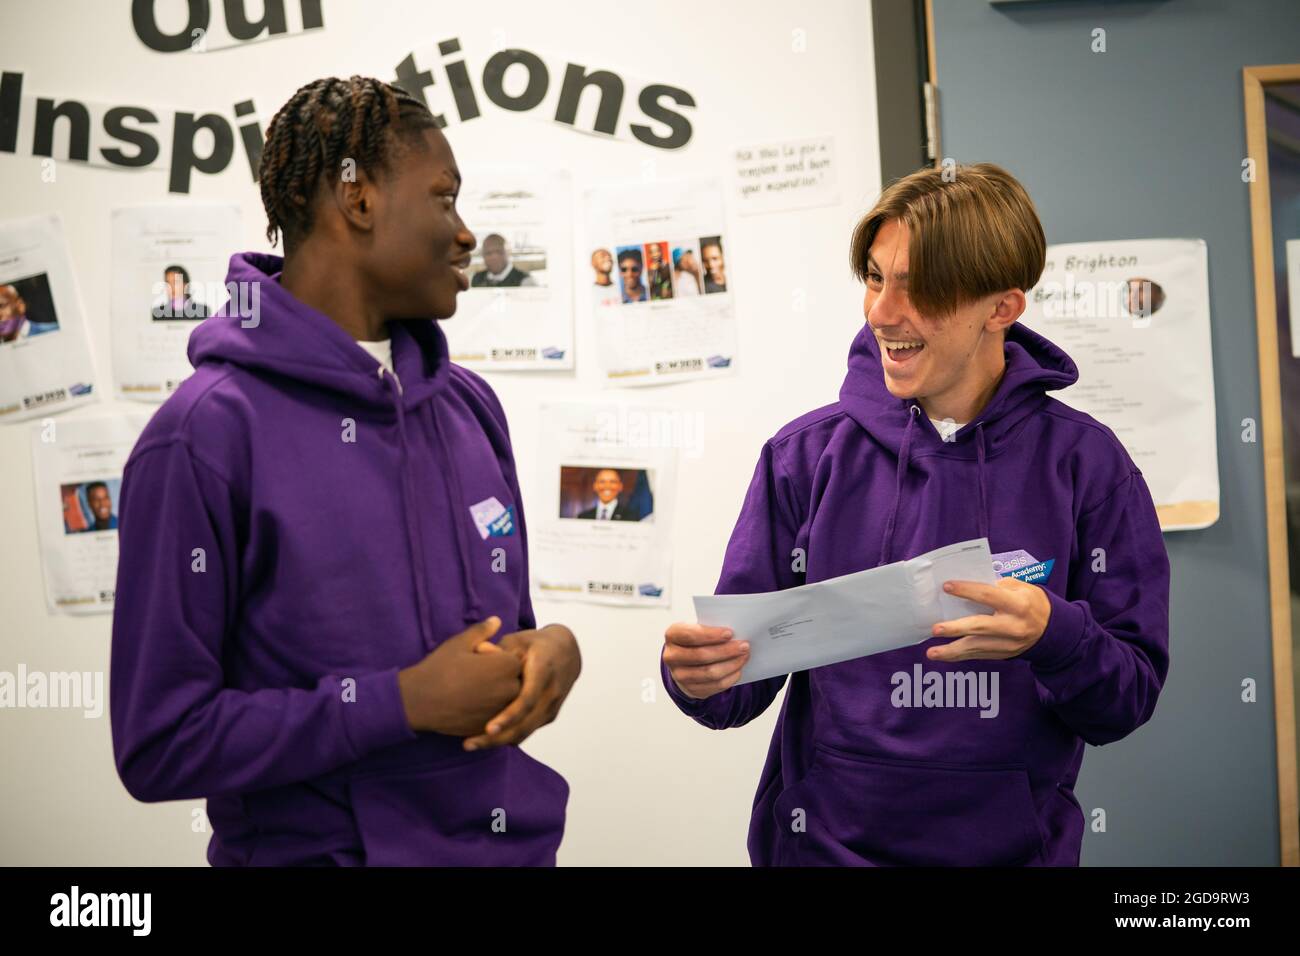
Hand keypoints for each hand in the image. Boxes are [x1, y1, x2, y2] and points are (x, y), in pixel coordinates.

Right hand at [397, 617, 522, 735]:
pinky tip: (467, 704)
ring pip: (506, 700)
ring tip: (470, 689)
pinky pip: (494, 716)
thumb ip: (482, 631)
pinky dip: (486, 710)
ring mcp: (500, 710)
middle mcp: (509, 689)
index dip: (497, 658)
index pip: (514, 659)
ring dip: (494, 694)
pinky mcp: (489, 726)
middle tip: (474, 676)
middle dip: (500, 677)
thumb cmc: (439, 668)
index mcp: (506, 666)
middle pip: (514, 680)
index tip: (478, 658)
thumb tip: (497, 620)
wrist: (418, 701)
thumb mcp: (459, 643)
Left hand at [463, 624, 580, 750]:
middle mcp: (552, 692)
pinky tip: (486, 738)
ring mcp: (552, 706)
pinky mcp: (549, 715)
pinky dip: (508, 736)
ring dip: (499, 741)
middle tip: (469, 744)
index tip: (488, 729)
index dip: (508, 716)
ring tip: (472, 744)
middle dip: (497, 738)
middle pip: (525, 724)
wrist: (567, 651)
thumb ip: (499, 650)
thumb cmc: (536, 644)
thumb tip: (478, 651)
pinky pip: (527, 730)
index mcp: (544, 671)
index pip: (527, 699)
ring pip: (525, 732)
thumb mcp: (518, 640)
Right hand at [662, 622, 748, 699]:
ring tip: (744, 656)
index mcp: (672, 635)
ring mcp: (679, 676)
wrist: (686, 661)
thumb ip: (712, 628)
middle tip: (744, 646)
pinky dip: (730, 677)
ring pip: (710, 673)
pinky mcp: (691, 690)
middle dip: (726, 650)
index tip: (730, 633)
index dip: (711, 635)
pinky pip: (715, 685)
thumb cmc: (697, 640)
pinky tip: (738, 669)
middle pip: (701, 655)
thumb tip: (737, 630)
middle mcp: (671, 656)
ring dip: (731, 664)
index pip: (690, 635)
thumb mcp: (698, 628)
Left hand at [926, 577, 1050, 661]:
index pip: (989, 595)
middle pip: (980, 627)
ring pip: (977, 648)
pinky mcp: (1003, 655)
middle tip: (935, 629)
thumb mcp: (1020, 587)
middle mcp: (1013, 626)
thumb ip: (995, 586)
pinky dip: (959, 656)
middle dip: (956, 629)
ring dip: (952, 651)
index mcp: (1018, 605)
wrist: (1052, 629)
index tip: (946, 587)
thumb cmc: (1031, 602)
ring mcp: (1008, 644)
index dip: (967, 590)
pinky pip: (978, 656)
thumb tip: (967, 587)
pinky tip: (943, 656)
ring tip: (931, 653)